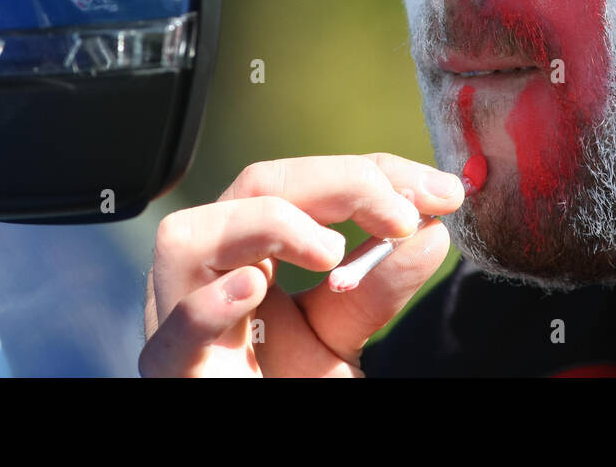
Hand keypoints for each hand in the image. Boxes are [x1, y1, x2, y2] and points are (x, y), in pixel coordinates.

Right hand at [139, 153, 463, 375]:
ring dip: (270, 224)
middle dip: (341, 184)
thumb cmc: (284, 387)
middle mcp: (207, 272)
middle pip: (256, 187)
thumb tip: (432, 233)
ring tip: (332, 251)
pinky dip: (209, 306)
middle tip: (405, 213)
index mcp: (245, 249)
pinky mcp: (174, 374)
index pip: (305, 183)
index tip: (441, 189)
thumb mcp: (340, 334)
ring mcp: (179, 319)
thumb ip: (378, 287)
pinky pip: (176, 332)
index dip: (374, 174)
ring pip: (192, 236)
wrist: (256, 447)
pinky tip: (251, 288)